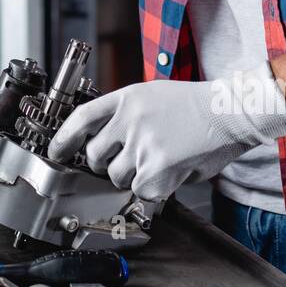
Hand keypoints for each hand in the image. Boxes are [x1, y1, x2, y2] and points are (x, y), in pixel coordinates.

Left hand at [47, 62, 285, 201]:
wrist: (230, 111)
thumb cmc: (197, 106)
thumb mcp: (154, 96)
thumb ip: (127, 115)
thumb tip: (106, 144)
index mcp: (127, 98)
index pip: (81, 118)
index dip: (63, 138)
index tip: (55, 151)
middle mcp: (129, 119)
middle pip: (94, 155)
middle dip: (106, 165)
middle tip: (127, 161)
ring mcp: (142, 144)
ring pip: (118, 176)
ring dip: (134, 177)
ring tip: (159, 162)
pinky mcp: (158, 167)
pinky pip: (142, 190)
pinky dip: (154, 188)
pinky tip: (171, 171)